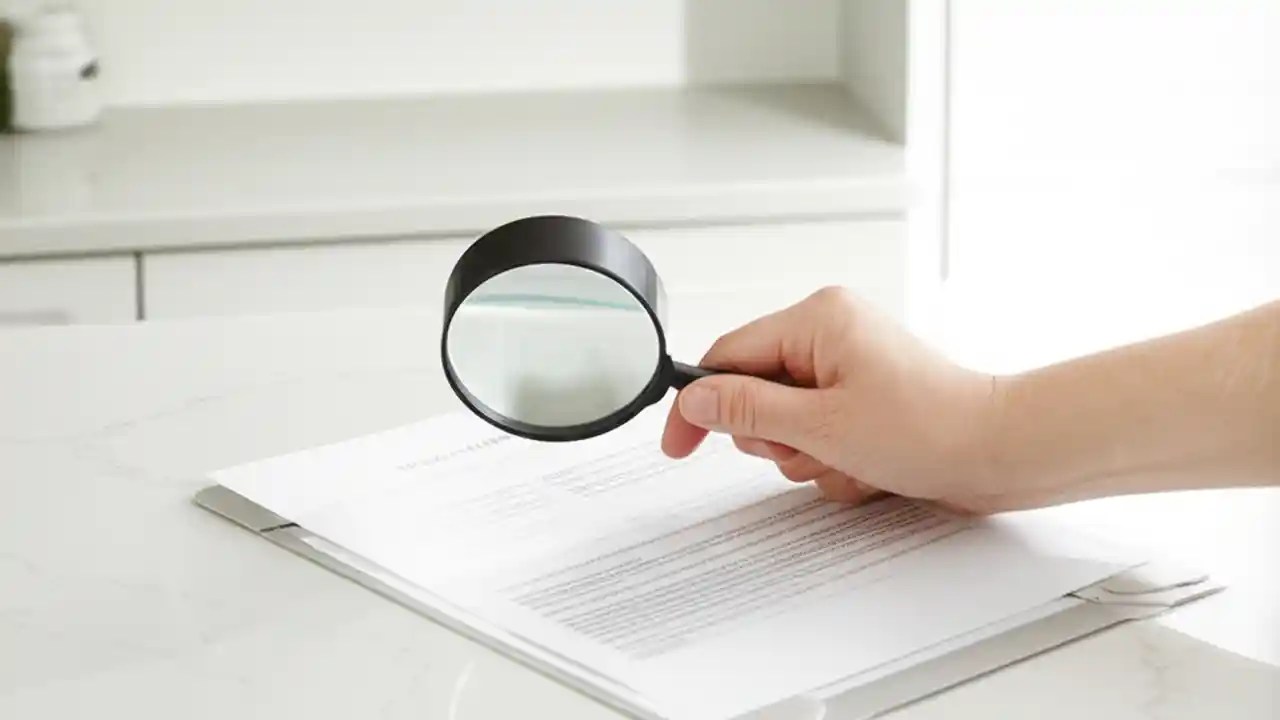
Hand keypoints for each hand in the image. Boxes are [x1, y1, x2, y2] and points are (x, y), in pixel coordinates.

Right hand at [661, 287, 1014, 512]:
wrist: (1000, 452)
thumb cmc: (929, 427)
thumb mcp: (820, 424)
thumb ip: (747, 410)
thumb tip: (695, 399)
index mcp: (816, 319)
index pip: (728, 357)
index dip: (700, 405)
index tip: (679, 444)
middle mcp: (830, 334)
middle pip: (755, 395)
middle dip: (778, 438)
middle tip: (816, 447)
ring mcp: (847, 367)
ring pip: (785, 424)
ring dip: (810, 456)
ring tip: (852, 457)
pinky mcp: (862, 399)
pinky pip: (817, 437)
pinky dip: (834, 461)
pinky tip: (870, 464)